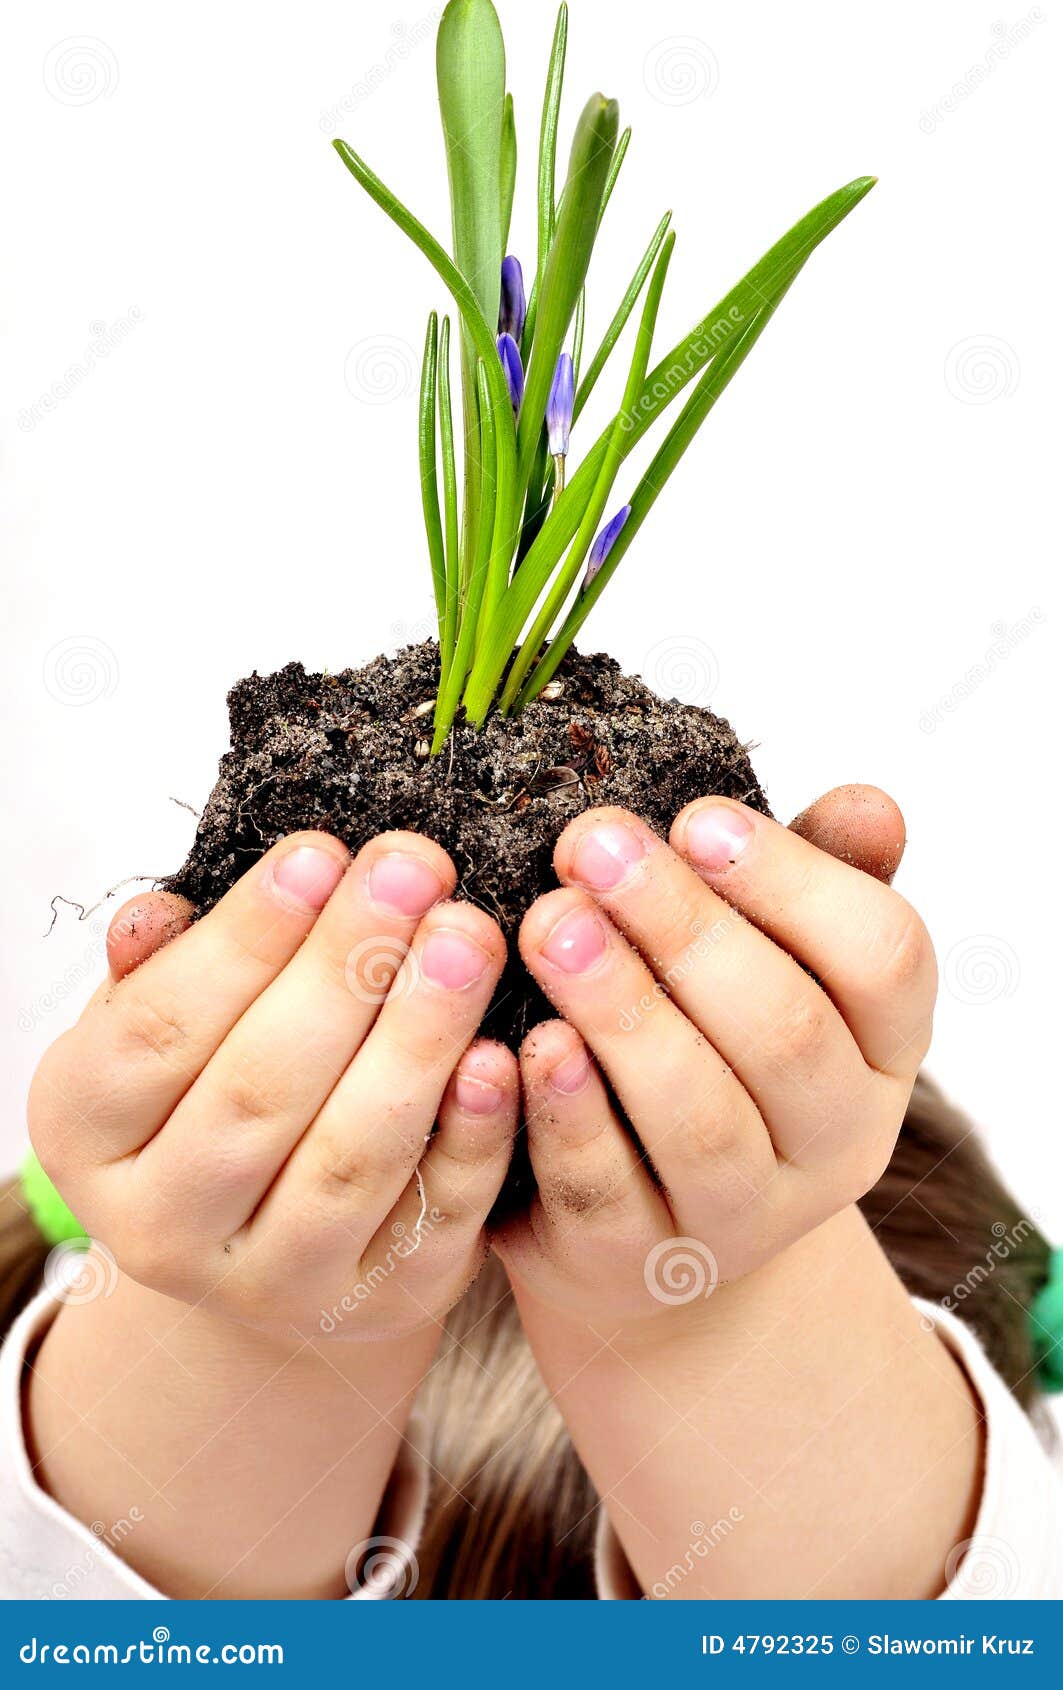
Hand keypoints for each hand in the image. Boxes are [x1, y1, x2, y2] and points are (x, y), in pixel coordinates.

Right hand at [30, 830, 516, 1342]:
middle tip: (413, 870)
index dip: (241, 941)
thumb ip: (163, 970)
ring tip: (466, 937)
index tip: (319, 854)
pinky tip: (504, 1057)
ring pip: (351, 1156)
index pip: (158, 1031)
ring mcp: (274, 1281)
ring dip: (417, 1038)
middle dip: (344, 971)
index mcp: (87, 1133)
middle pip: (258, 1091)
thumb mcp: (161, 1027)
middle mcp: (163, 1225)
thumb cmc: (215, 1087)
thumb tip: (164, 912)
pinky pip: (435, 1217)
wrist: (269, 1236)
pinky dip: (474, 1136)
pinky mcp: (381, 1305)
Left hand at [496, 786, 935, 1326]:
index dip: (795, 880)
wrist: (652, 1221)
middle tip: (590, 844)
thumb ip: (813, 880)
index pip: (887, 957)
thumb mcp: (774, 962)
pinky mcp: (634, 1257)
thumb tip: (866, 802)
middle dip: (684, 927)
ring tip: (551, 926)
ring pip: (699, 1116)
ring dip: (622, 1011)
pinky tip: (526, 1044)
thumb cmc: (712, 1044)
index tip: (695, 816)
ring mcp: (739, 1215)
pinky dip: (567, 1114)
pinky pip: (604, 1189)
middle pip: (786, 1031)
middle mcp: (835, 1140)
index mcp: (884, 1048)